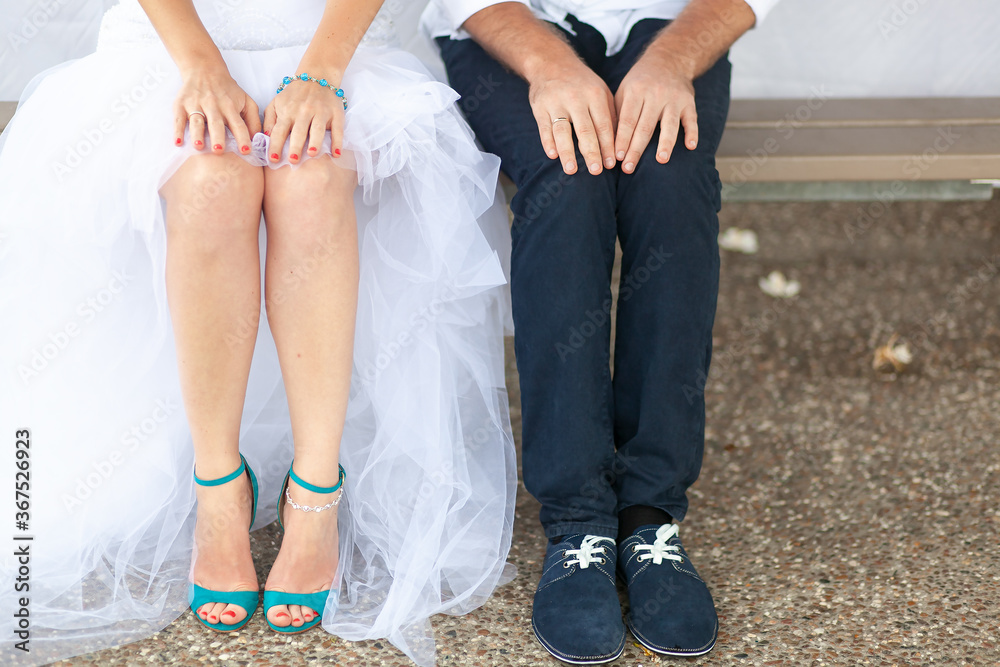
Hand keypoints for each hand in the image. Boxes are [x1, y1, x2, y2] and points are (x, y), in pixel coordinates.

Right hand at [173, 64, 259, 153]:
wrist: (204, 69)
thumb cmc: (228, 91)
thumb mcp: (246, 101)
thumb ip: (253, 120)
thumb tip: (258, 139)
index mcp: (230, 107)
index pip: (238, 124)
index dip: (242, 137)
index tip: (246, 150)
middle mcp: (213, 105)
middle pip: (216, 123)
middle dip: (218, 137)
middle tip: (219, 151)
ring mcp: (196, 104)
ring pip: (197, 121)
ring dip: (197, 134)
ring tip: (199, 146)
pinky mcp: (181, 104)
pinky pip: (178, 118)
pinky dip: (177, 130)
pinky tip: (178, 142)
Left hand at [263, 71, 345, 163]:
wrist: (317, 76)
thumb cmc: (295, 95)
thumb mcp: (276, 102)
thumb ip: (269, 119)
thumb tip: (265, 137)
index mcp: (287, 111)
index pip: (279, 131)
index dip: (276, 145)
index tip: (273, 159)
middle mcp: (304, 111)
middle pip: (299, 132)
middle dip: (295, 146)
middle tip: (293, 161)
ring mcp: (321, 112)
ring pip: (318, 129)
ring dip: (315, 142)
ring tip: (312, 154)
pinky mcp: (336, 114)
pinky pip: (337, 129)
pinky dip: (338, 142)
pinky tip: (336, 153)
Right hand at [526, 59, 616, 175]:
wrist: (551, 62)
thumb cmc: (581, 82)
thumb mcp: (601, 91)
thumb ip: (609, 114)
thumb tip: (618, 143)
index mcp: (594, 95)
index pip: (603, 125)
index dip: (607, 146)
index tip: (611, 164)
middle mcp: (576, 98)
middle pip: (585, 130)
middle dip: (591, 152)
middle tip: (596, 171)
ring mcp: (556, 103)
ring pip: (562, 131)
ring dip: (567, 152)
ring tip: (572, 170)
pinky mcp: (540, 108)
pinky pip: (544, 128)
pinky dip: (548, 142)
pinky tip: (553, 156)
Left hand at [614, 50, 697, 173]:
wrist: (669, 59)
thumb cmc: (640, 82)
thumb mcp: (624, 90)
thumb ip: (618, 114)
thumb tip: (608, 143)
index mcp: (636, 91)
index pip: (627, 120)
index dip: (622, 140)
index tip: (617, 158)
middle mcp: (655, 94)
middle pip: (645, 127)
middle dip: (636, 149)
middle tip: (628, 169)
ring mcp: (674, 98)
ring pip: (669, 124)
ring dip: (665, 143)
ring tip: (661, 160)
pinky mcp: (689, 102)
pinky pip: (691, 119)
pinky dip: (692, 132)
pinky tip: (691, 146)